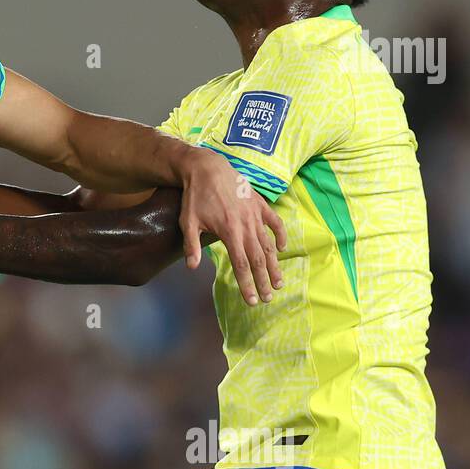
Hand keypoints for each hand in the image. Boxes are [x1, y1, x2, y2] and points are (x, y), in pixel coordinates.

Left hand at [178, 145, 286, 305]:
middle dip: (264, 281)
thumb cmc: (195, 196)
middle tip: (268, 298)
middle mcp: (246, 225)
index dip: (247, 285)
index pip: (241, 265)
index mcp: (229, 232)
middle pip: (258, 260)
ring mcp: (255, 214)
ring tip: (279, 282)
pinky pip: (275, 222)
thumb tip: (192, 268)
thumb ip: (191, 245)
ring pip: (268, 245)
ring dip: (274, 265)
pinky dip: (280, 236)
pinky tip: (281, 249)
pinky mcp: (260, 204)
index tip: (252, 300)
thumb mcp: (188, 222)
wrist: (207, 168)